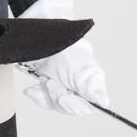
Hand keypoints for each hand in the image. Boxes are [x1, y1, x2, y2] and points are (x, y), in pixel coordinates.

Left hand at [18, 0, 109, 114]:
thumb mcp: (78, 62)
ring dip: (47, 95)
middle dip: (57, 97)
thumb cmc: (62, 40)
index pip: (87, 105)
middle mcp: (79, 84)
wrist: (39, 30)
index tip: (63, 97)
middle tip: (51, 83)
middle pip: (71, 106)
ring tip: (44, 80)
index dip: (75, 105)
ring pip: (56, 104)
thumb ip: (91, 83)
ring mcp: (64, 84)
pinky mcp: (50, 83)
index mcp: (91, 80)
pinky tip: (32, 90)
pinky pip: (45, 99)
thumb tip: (104, 101)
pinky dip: (38, 96)